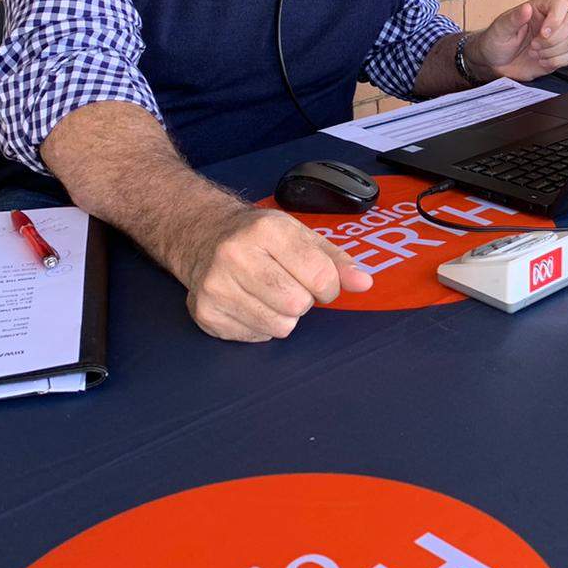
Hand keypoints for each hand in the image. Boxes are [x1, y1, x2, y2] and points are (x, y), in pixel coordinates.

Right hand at [178, 204, 371, 341]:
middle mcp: (236, 255)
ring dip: (283, 316)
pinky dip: (260, 325)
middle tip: (289, 284)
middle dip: (303, 300)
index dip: (328, 286)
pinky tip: (249, 301)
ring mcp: (216, 286)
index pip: (320, 277)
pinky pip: (256, 337)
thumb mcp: (301, 236)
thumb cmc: (260, 238)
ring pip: (278, 326)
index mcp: (267, 230)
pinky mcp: (205, 313)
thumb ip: (337, 261)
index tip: (318, 280)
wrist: (203, 236)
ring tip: (269, 293)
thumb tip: (364, 283)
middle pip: (298, 304)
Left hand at [469, 0, 567, 81]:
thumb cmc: (495, 41)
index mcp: (538, 9)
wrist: (494, 63)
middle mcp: (550, 22)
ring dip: (552, 51)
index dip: (557, 17)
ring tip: (533, 53)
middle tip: (533, 45)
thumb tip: (526, 8)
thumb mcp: (500, 29)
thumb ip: (514, 18)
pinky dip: (556, 61)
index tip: (543, 32)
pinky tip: (541, 61)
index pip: (560, 4)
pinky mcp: (557, 55)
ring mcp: (555, 39)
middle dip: (553, 39)